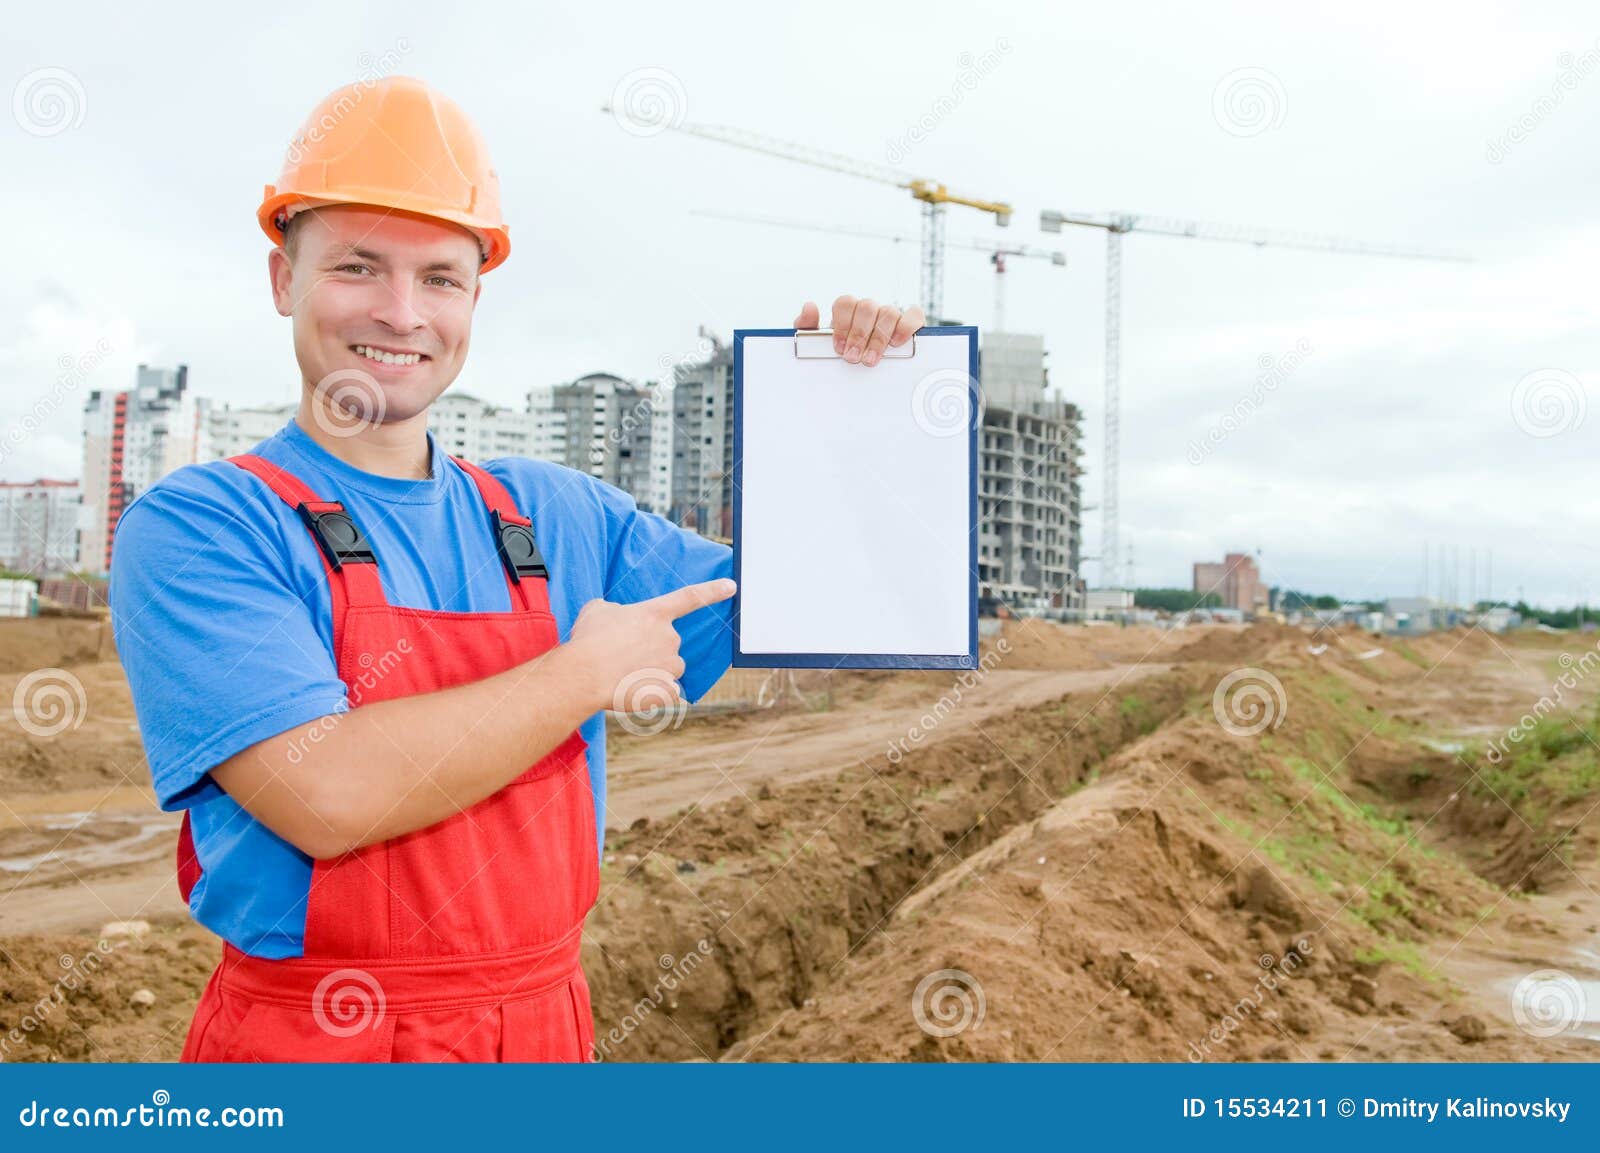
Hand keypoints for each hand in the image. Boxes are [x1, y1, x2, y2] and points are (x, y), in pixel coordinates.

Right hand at [566, 578, 736, 713]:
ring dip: (653, 670)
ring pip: (669, 667)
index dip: (713, 591)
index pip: (690, 597)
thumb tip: (615, 616)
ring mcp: (670, 664)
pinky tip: (632, 690)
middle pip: (669, 643)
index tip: (731, 586)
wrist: (584, 675)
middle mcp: (669, 637)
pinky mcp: (667, 690)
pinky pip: (665, 692)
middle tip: (622, 655)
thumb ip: (614, 610)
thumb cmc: (588, 640)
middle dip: (651, 648)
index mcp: (654, 613)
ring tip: (624, 674)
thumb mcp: (596, 610)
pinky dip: (652, 693)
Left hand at [794, 296, 924, 366]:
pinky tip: (897, 342)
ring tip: (871, 359)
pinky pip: (913, 315)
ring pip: (889, 311)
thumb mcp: (817, 343)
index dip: (842, 324)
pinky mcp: (909, 323)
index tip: (839, 347)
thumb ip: (807, 326)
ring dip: (879, 337)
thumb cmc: (840, 352)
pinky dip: (906, 326)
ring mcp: (889, 314)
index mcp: (848, 310)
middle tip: (853, 358)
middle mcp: (869, 309)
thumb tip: (809, 306)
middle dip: (859, 334)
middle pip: (866, 307)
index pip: (845, 303)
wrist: (858, 366)